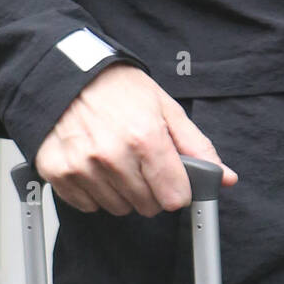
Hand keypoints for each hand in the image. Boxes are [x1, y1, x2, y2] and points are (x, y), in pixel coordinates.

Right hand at [33, 63, 237, 216]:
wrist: (68, 75)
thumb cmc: (119, 89)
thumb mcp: (165, 108)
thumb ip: (196, 146)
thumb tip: (225, 178)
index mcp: (145, 137)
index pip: (174, 197)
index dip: (178, 188)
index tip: (172, 176)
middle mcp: (112, 156)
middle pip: (148, 206)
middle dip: (151, 188)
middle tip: (140, 159)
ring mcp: (82, 167)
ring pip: (119, 208)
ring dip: (122, 190)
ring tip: (115, 157)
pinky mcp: (58, 174)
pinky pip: (88, 205)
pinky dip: (95, 190)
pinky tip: (94, 163)